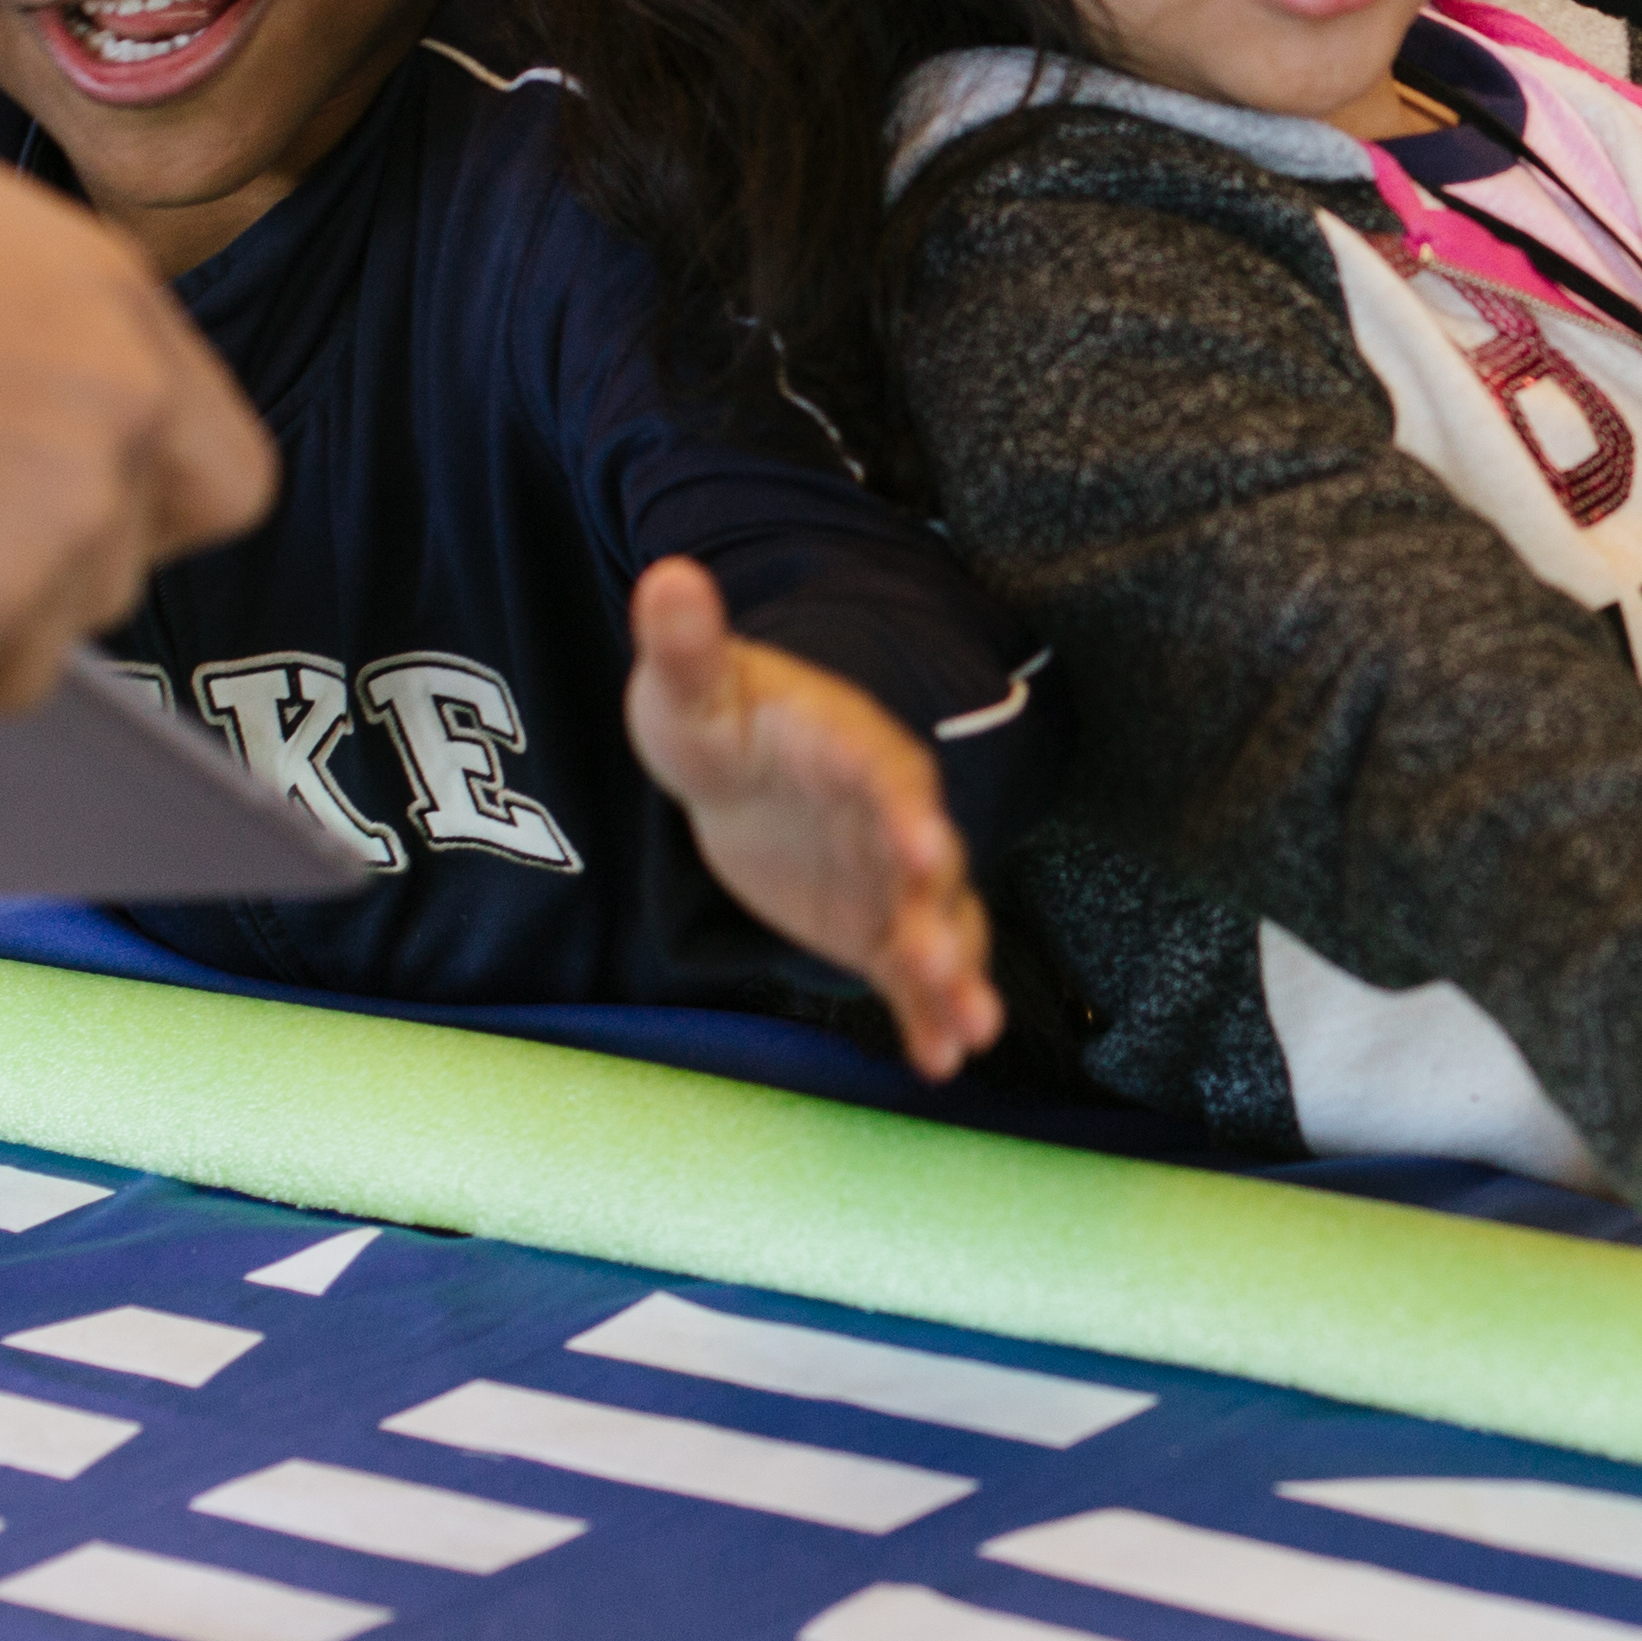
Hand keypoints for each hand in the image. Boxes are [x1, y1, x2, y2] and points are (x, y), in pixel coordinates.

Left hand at [624, 560, 1002, 1078]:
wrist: (744, 766)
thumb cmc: (721, 716)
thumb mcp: (690, 685)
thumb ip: (685, 642)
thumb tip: (666, 577)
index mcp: (852, 749)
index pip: (885, 777)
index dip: (904, 812)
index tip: (923, 846)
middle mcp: (891, 815)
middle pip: (927, 866)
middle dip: (941, 914)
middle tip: (948, 963)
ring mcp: (892, 877)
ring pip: (939, 925)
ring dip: (958, 976)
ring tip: (975, 1030)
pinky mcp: (881, 927)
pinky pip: (911, 976)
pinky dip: (929, 1016)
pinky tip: (941, 1063)